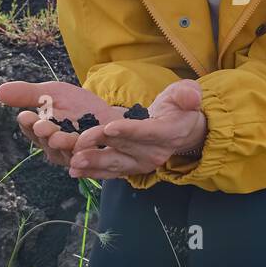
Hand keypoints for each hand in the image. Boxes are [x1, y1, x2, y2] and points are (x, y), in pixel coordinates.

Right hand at [0, 80, 122, 169]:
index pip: (31, 129)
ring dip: (61, 144)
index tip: (25, 115)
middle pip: (46, 142)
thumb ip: (28, 94)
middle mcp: (55, 147)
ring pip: (65, 152)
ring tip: (58, 136)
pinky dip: (83, 155)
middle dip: (44, 134)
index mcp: (42, 132)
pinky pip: (86, 159)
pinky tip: (82, 148)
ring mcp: (73, 155)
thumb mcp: (52, 93)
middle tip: (41, 125)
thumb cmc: (77, 106)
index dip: (28, 124)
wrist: (110, 115)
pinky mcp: (92, 159)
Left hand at [69, 79, 205, 178]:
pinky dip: (93, 172)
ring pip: (115, 164)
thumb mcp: (186, 94)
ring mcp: (143, 163)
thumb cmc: (180, 107)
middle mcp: (155, 152)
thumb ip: (187, 93)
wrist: (181, 129)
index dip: (127, 131)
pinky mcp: (132, 168)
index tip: (107, 128)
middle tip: (78, 147)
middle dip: (100, 148)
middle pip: (125, 148)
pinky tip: (75, 172)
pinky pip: (111, 172)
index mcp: (168, 133)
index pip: (146, 132)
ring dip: (93, 164)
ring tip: (73, 163)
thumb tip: (191, 97)